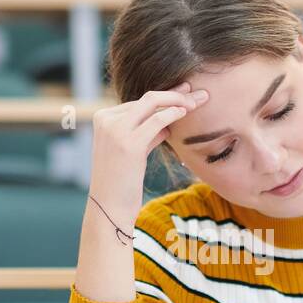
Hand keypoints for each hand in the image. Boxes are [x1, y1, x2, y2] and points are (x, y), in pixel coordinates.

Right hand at [88, 80, 208, 221]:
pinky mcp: (129, 143)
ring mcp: (115, 130)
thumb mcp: (132, 152)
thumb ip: (146, 135)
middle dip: (176, 94)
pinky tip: (186, 113)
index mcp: (103, 117)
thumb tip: (166, 125)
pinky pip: (157, 120)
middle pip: (148, 98)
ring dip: (179, 101)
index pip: (140, 101)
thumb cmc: (121, 183)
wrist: (108, 208)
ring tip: (199, 102)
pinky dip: (174, 113)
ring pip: (153, 102)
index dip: (166, 97)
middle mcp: (106, 119)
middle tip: (199, 94)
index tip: (186, 93)